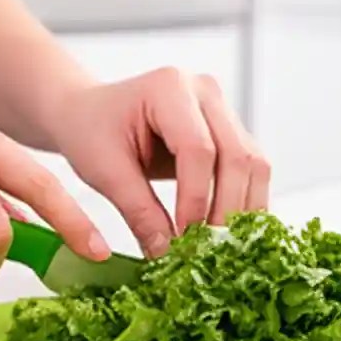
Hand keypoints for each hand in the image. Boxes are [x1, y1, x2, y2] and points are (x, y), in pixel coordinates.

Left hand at [48, 67, 270, 256]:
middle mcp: (204, 92)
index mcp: (169, 87)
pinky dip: (241, 203)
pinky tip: (227, 234)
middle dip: (226, 209)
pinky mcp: (228, 132)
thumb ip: (138, 211)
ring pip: (253, 163)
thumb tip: (166, 252)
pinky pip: (248, 170)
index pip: (197, 149)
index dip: (195, 198)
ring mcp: (221, 110)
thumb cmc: (89, 132)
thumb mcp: (104, 172)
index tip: (184, 239)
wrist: (87, 114)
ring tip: (222, 249)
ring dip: (242, 209)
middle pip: (237, 155)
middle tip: (209, 252)